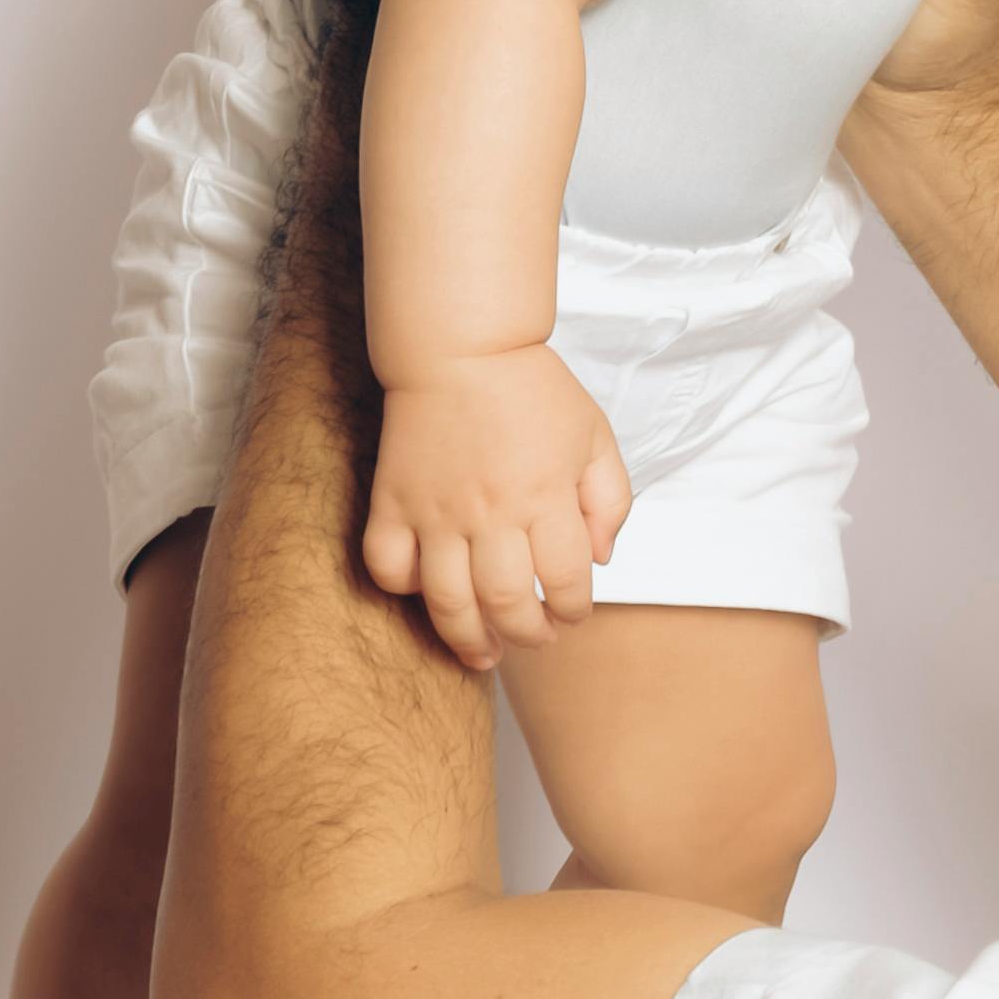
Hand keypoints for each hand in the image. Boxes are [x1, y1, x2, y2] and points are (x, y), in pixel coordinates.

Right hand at [364, 344, 629, 666]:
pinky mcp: (393, 502)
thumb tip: (598, 561)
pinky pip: (388, 566)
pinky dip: (404, 589)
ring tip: (483, 652)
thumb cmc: (533, 391)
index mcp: (546, 497)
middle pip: (508, 605)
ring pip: (447, 602)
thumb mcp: (596, 438)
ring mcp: (436, 511)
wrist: (462, 346)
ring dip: (468, 639)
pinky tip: (427, 590)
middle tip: (534, 637)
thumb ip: (610, 503)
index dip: (575, 611)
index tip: (571, 611)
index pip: (567, 583)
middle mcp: (491, 512)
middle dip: (528, 635)